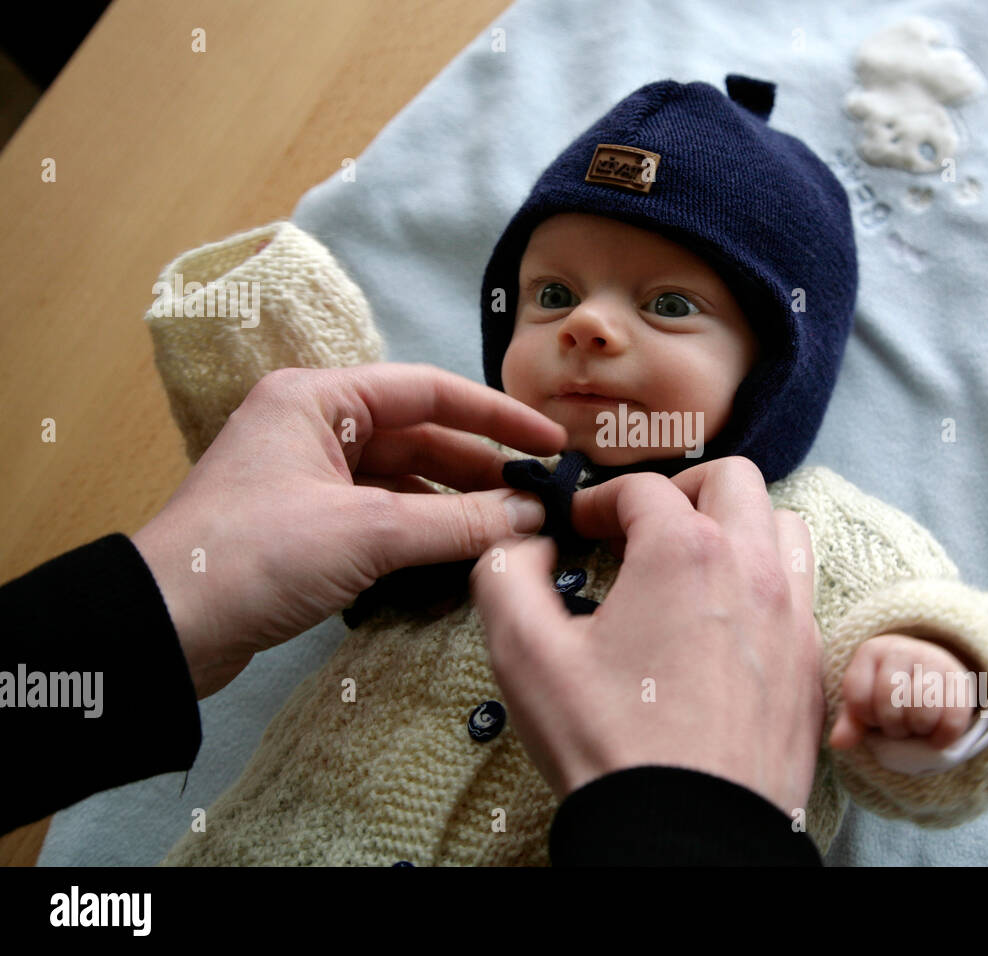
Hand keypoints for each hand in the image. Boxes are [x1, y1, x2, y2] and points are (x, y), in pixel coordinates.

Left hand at [131, 362, 566, 699]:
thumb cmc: (253, 558)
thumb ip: (457, 522)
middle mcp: (312, 427)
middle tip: (536, 499)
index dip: (497, 416)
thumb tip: (530, 514)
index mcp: (317, 399)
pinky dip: (419, 534)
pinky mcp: (304, 525)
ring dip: (451, 508)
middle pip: (418, 438)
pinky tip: (456, 558)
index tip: (551, 440)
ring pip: (401, 481)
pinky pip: (380, 516)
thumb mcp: (367, 533)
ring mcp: (307, 478)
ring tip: (507, 533)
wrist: (163, 629)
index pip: (428, 391)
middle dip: (478, 469)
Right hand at [470, 457, 823, 816]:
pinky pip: (801, 592)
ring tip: (694, 566)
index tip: (579, 528)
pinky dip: (766, 584)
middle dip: (680, 491)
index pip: (642, 488)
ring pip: (782, 527)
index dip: (599, 499)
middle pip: (731, 481)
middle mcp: (752, 569)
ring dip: (737, 528)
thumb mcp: (524, 653)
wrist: (686, 835)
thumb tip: (528, 546)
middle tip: (642, 530)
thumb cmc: (609, 744)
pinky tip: (728, 624)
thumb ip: (506, 575)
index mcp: (685, 553)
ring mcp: (793, 616)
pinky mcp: (811, 665)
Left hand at [828, 633, 976, 750]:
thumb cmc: (888, 689)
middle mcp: (902, 650)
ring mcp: (934, 661)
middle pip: (890, 703)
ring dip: (918, 729)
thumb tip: (838, 743)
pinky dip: (943, 737)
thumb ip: (851, 721)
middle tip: (898, 726)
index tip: (874, 716)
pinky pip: (953, 719)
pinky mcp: (961, 679)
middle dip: (893, 726)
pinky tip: (936, 738)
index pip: (859, 698)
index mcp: (871, 651)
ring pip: (923, 710)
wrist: (929, 670)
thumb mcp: (865, 700)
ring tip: (916, 726)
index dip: (866, 718)